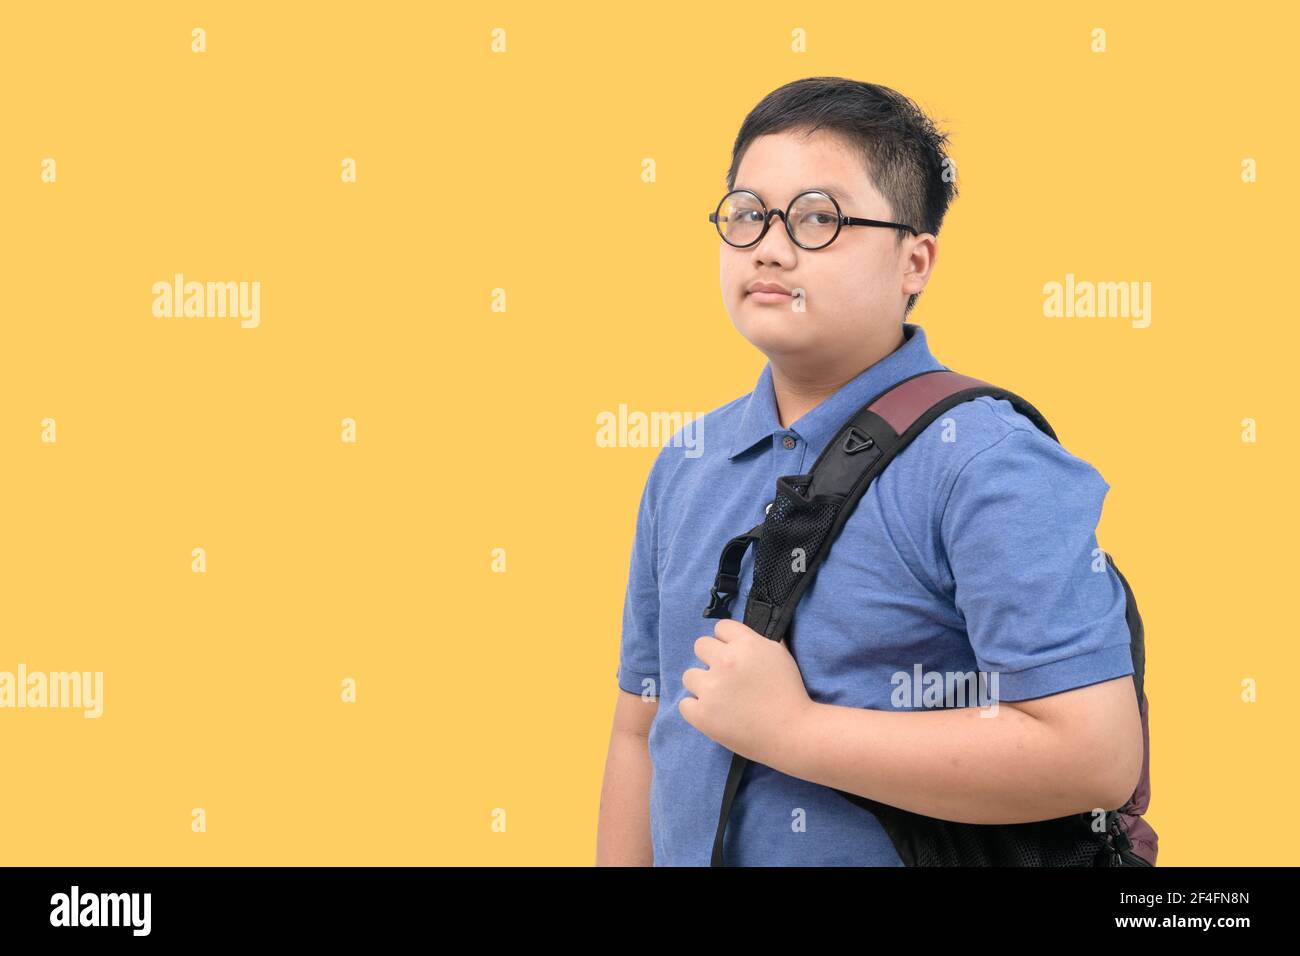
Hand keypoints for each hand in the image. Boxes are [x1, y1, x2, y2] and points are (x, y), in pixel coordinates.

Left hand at [679, 618, 813, 763]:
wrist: (793, 733)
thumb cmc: (790, 694)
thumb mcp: (779, 655)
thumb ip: (757, 641)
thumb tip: (739, 637)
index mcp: (746, 644)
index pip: (721, 627)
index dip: (727, 641)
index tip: (734, 655)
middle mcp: (726, 661)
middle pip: (700, 646)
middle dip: (711, 659)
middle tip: (726, 677)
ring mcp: (712, 688)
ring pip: (689, 675)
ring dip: (702, 684)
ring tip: (720, 698)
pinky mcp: (703, 714)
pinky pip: (684, 704)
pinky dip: (697, 709)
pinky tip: (713, 714)